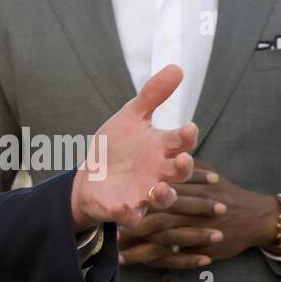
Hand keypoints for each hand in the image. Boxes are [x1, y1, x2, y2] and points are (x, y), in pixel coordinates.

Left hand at [69, 64, 196, 228]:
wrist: (92, 175)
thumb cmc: (118, 146)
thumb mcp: (131, 116)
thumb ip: (152, 95)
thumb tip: (177, 67)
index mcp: (161, 148)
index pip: (180, 142)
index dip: (186, 136)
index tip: (188, 128)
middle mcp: (159, 172)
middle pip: (179, 173)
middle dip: (183, 168)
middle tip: (182, 160)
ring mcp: (144, 192)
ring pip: (162, 198)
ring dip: (164, 195)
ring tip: (159, 189)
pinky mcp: (125, 209)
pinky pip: (130, 214)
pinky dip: (128, 212)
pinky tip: (124, 207)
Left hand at [119, 161, 279, 267]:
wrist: (256, 215)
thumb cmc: (223, 190)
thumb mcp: (204, 170)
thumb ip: (180, 162)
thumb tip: (160, 149)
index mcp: (188, 186)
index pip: (157, 191)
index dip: (134, 197)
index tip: (111, 200)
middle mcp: (191, 207)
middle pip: (157, 215)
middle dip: (133, 222)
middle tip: (107, 227)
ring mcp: (195, 229)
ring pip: (161, 238)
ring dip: (137, 245)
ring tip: (113, 249)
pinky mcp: (199, 247)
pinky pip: (172, 256)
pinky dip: (151, 260)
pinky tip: (129, 261)